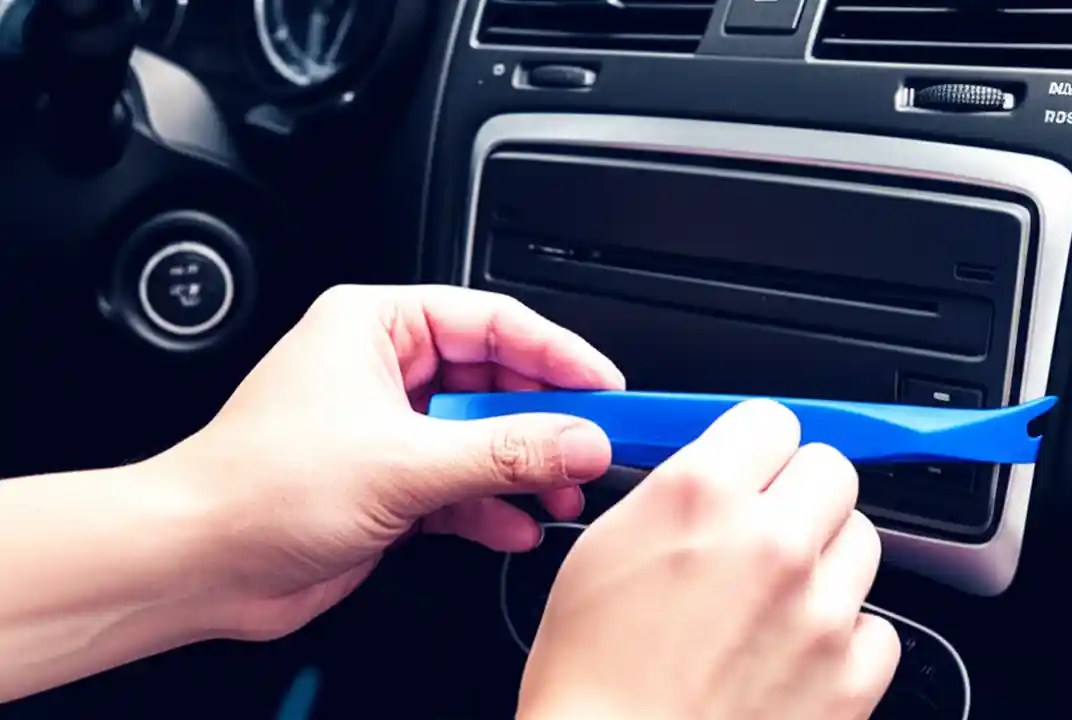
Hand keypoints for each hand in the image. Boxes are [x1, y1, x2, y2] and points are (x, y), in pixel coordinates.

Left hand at [154, 284, 624, 639]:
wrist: (197, 563)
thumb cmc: (255, 488)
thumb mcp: (402, 463)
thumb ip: (504, 451)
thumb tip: (579, 439)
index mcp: (376, 326)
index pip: (492, 322)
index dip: (558, 353)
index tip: (606, 387)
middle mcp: (384, 369)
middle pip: (494, 380)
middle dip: (545, 419)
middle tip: (594, 444)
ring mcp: (388, 428)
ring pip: (482, 435)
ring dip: (524, 467)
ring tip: (560, 491)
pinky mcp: (389, 481)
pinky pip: (461, 482)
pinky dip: (491, 505)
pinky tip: (514, 525)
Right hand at [518, 401, 899, 719]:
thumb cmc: (591, 676)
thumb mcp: (604, 547)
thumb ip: (677, 490)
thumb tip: (721, 468)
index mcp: (701, 495)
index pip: (773, 420)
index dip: (758, 447)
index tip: (752, 468)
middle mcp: (771, 540)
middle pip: (832, 469)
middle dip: (801, 494)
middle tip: (768, 531)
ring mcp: (819, 610)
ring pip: (863, 541)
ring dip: (826, 561)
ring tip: (776, 601)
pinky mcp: (850, 676)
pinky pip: (877, 626)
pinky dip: (845, 638)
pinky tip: (794, 656)